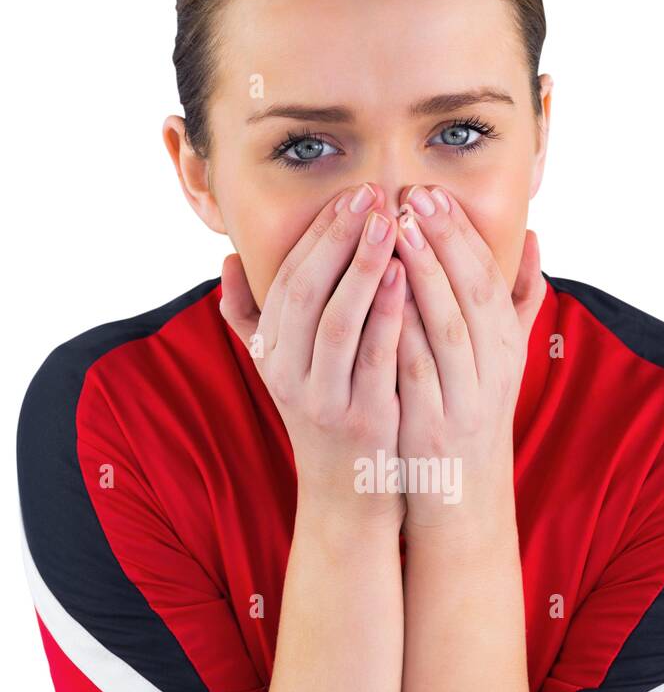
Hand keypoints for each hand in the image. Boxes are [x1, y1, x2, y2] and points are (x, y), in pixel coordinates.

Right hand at [219, 184, 407, 530]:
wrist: (348, 496)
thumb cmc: (323, 417)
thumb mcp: (280, 369)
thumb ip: (250, 317)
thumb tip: (227, 263)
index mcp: (271, 355)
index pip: (286, 281)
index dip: (316, 236)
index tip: (349, 195)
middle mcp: (288, 376)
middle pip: (306, 294)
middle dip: (337, 240)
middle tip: (371, 196)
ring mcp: (324, 400)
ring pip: (337, 323)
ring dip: (363, 269)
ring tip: (390, 225)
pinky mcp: (363, 421)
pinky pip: (374, 360)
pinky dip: (388, 317)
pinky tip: (408, 280)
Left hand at [393, 186, 544, 540]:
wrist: (461, 503)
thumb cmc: (471, 421)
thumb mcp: (499, 362)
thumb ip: (517, 301)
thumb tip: (534, 238)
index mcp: (506, 349)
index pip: (487, 278)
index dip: (460, 233)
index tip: (432, 193)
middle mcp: (493, 372)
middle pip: (472, 295)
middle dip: (442, 241)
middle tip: (411, 196)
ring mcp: (464, 403)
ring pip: (446, 329)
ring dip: (422, 277)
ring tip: (394, 232)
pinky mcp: (432, 431)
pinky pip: (415, 375)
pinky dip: (400, 334)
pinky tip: (378, 302)